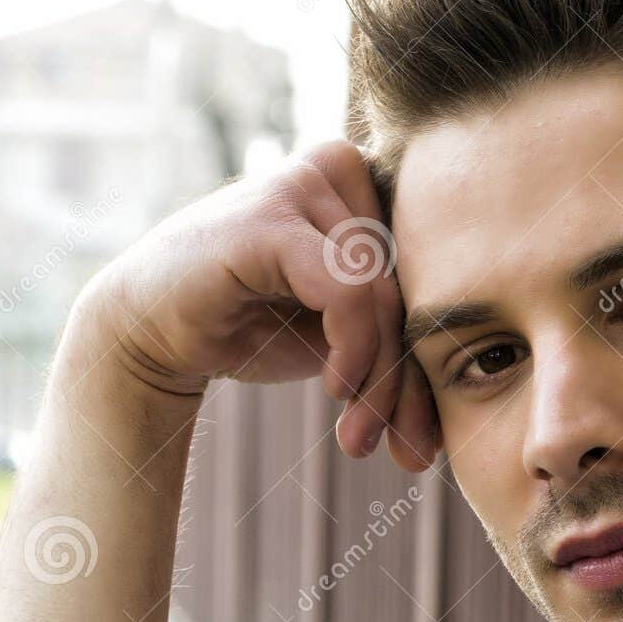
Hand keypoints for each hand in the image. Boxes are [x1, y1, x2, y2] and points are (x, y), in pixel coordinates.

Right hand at [78, 140, 439, 470]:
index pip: (427, 277)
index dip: (429, 365)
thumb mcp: (340, 334)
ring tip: (360, 440)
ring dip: (379, 379)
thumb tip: (472, 395)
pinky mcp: (272, 216)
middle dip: (407, 383)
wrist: (149, 330)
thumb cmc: (249, 325)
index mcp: (368, 183)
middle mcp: (341, 167)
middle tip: (405, 454)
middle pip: (410, 286)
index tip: (422, 442)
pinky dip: (353, 346)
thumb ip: (400, 337)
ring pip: (384, 294)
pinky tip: (338, 389)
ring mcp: (304, 183)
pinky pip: (347, 287)